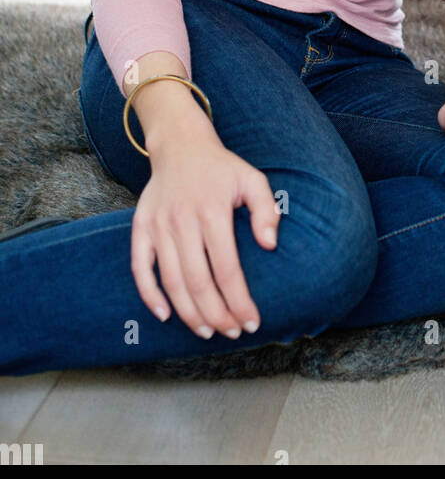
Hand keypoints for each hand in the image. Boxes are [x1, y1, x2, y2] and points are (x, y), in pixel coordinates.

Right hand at [130, 127, 280, 339]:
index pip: (227, 268)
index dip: (239, 300)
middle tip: (232, 333)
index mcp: (212, 210)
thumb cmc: (222, 169)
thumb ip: (266, 210)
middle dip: (216, 314)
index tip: (252, 322)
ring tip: (207, 331)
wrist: (180, 145)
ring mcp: (158, 225)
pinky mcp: (141, 228)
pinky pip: (140, 268)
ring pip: (171, 280)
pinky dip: (150, 295)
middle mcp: (183, 220)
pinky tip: (165, 315)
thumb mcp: (252, 179)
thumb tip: (270, 245)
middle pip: (198, 281)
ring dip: (189, 312)